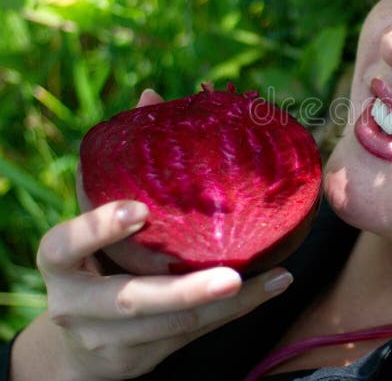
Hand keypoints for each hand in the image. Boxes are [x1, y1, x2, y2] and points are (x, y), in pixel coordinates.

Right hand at [12, 90, 294, 380]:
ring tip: (274, 278)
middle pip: (129, 301)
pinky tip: (273, 286)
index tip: (138, 210)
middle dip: (181, 292)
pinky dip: (233, 312)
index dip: (98, 228)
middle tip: (230, 277)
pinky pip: (191, 336)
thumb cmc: (95, 256)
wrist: (79, 338)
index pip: (67, 243)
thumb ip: (121, 167)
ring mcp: (105, 336)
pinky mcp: (136, 356)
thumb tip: (151, 95)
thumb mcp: (98, 217)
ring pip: (171, 326)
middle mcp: (75, 302)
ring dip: (226, 306)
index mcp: (59, 260)